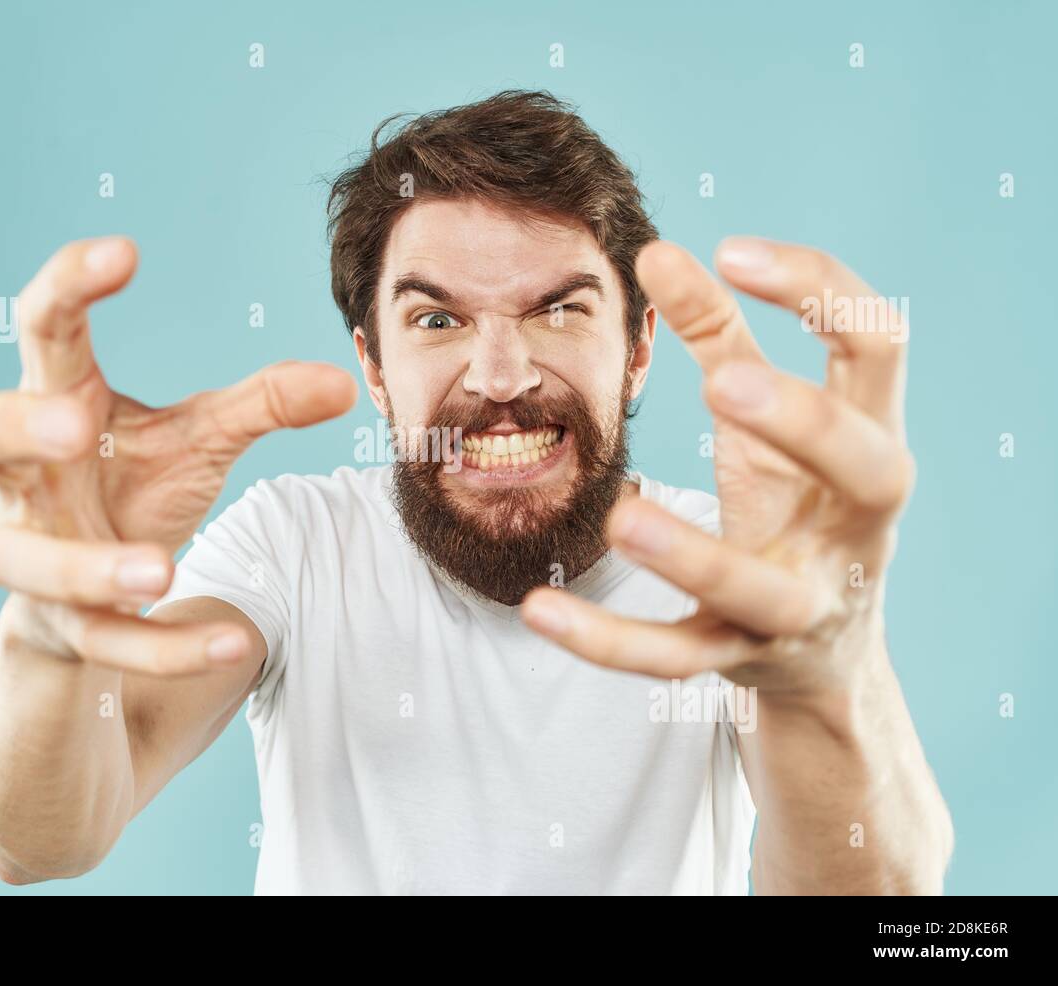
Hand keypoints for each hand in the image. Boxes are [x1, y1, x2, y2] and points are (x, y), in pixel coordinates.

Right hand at [0, 237, 356, 674]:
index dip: (67, 287)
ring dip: (86, 565)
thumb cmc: (132, 489)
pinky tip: (238, 642)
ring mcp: (31, 554)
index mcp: (59, 404)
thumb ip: (260, 405)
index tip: (124, 252)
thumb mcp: (197, 439)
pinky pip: (99, 639)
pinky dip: (165, 647)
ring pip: (18, 557)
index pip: (43, 332)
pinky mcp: (59, 625)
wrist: (90, 598)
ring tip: (160, 569)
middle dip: (15, 425)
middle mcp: (25, 476)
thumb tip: (343, 381)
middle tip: (72, 425)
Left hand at [522, 237, 913, 695]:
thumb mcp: (763, 420)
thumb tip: (658, 251)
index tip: (732, 251)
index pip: (878, 347)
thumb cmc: (797, 504)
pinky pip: (677, 657)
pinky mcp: (741, 658)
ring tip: (623, 515)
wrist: (823, 653)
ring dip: (695, 556)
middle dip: (804, 426)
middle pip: (865, 470)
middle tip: (727, 384)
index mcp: (871, 443)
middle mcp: (856, 527)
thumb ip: (719, 336)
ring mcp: (802, 603)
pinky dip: (608, 639)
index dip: (822, 292)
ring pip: (761, 589)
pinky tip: (539, 607)